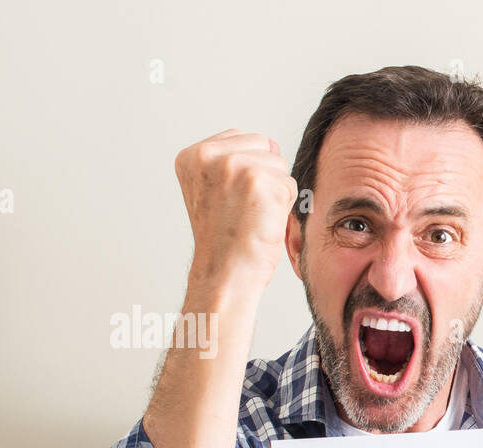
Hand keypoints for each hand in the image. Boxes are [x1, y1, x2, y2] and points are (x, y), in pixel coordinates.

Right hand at [174, 129, 297, 288]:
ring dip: (276, 192)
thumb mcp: (214, 190)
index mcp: (192, 156)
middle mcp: (208, 155)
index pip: (241, 138)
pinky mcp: (258, 179)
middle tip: (245, 209)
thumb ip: (232, 162)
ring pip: (280, 164)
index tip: (233, 200)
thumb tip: (271, 144)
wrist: (226, 273)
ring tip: (254, 215)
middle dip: (265, 176)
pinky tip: (264, 221)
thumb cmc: (226, 240)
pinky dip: (285, 205)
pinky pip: (291, 184)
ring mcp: (233, 165)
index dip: (249, 171)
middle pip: (264, 145)